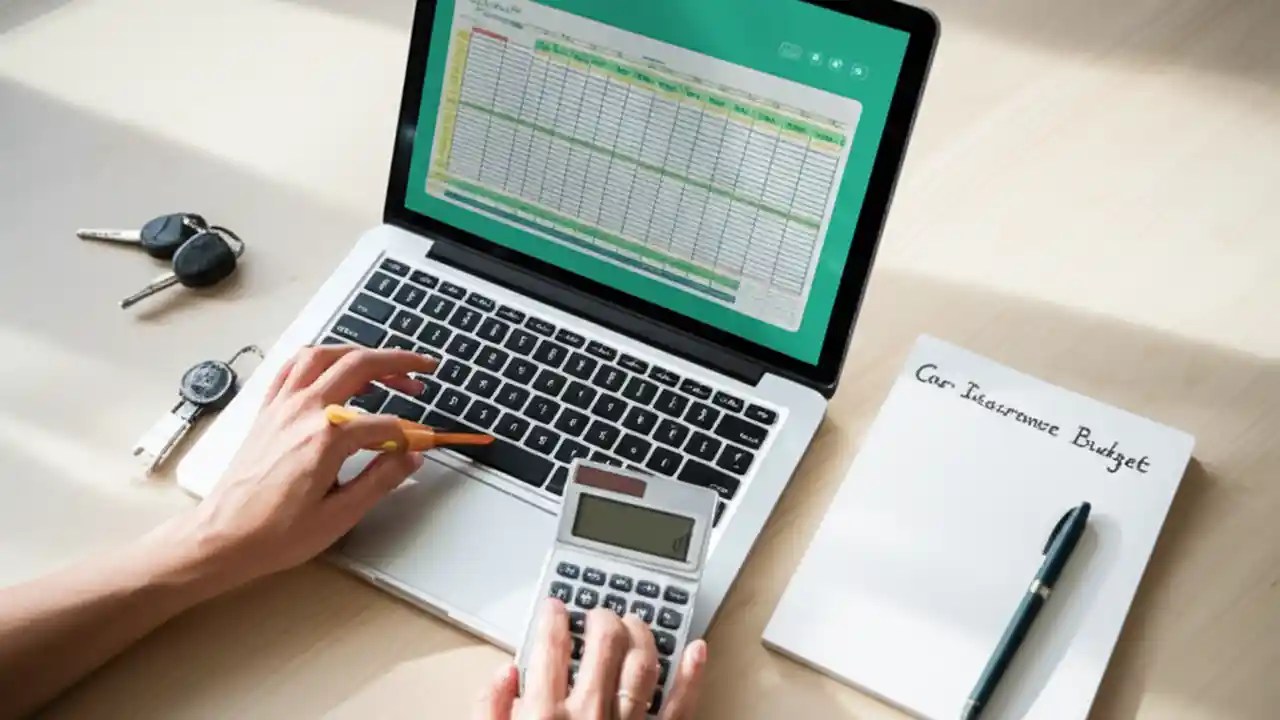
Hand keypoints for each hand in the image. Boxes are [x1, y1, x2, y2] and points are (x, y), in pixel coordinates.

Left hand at [171, 345, 436, 591]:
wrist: (223, 537)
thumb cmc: (276, 533)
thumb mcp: (340, 515)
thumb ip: (381, 479)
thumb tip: (411, 456)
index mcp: (325, 438)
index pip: (384, 424)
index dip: (410, 434)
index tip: (421, 445)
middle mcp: (303, 411)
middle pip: (358, 366)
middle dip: (398, 363)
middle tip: (423, 368)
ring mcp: (281, 406)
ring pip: (324, 355)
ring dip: (358, 352)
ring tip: (382, 363)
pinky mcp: (267, 410)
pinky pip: (292, 367)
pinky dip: (318, 358)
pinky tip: (331, 366)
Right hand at [477, 600, 707, 719]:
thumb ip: (489, 713)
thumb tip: (503, 674)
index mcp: (545, 717)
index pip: (551, 647)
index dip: (553, 618)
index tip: (555, 609)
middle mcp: (591, 716)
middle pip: (604, 644)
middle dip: (600, 618)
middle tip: (595, 612)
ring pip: (644, 663)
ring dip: (642, 633)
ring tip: (635, 621)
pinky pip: (681, 707)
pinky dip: (693, 675)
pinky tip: (697, 651)